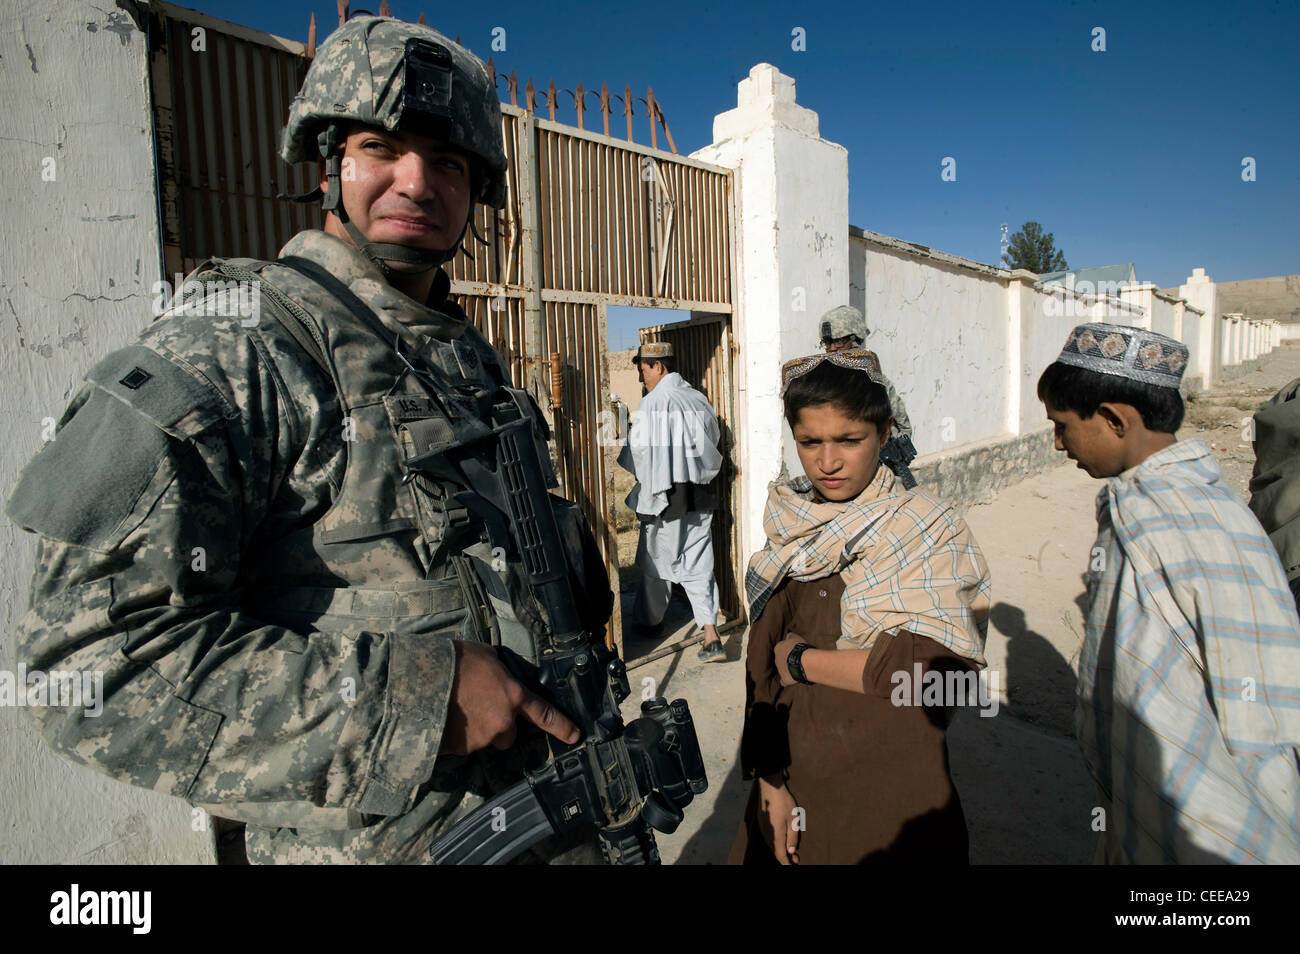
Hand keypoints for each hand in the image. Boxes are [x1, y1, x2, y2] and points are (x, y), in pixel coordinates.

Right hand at [442, 641, 580, 755]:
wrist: (421, 680)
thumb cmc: (454, 662)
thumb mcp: (486, 656)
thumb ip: (501, 672)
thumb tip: (500, 676)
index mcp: (513, 696)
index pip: (544, 714)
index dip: (561, 726)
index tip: (575, 736)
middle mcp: (502, 721)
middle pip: (509, 734)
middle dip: (498, 726)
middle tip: (479, 709)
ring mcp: (481, 738)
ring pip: (484, 739)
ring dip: (475, 730)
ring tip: (456, 709)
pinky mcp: (461, 749)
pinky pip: (463, 745)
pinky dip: (457, 736)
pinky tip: (445, 718)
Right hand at [758, 775, 799, 864]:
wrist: (770, 786)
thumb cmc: (784, 802)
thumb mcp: (793, 820)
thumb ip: (792, 837)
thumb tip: (791, 852)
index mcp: (775, 835)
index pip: (780, 855)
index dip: (787, 863)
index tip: (793, 866)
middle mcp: (767, 833)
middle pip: (775, 850)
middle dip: (786, 856)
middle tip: (797, 859)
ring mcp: (763, 827)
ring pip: (772, 844)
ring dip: (781, 849)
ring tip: (792, 850)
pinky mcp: (762, 821)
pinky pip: (769, 837)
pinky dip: (776, 842)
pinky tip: (782, 839)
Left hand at [774, 635, 803, 686]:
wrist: (803, 662)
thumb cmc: (800, 648)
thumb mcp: (796, 637)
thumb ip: (791, 636)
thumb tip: (788, 635)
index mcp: (778, 648)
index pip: (780, 648)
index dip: (788, 650)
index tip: (794, 651)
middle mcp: (776, 659)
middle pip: (781, 659)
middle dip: (787, 659)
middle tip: (797, 660)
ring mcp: (780, 670)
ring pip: (782, 669)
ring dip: (788, 669)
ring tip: (798, 669)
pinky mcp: (784, 679)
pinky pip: (783, 681)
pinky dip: (786, 680)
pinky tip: (791, 680)